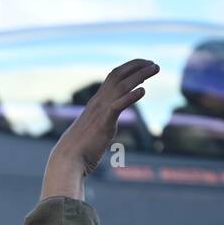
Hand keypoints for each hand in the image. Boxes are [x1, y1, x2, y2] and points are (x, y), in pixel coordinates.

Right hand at [41, 58, 159, 199]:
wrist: (68, 159)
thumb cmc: (80, 149)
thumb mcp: (94, 130)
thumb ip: (102, 123)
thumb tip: (105, 126)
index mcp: (96, 103)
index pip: (113, 77)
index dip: (129, 68)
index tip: (144, 66)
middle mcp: (98, 102)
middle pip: (118, 75)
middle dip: (137, 66)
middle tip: (154, 64)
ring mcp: (100, 112)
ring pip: (121, 86)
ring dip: (140, 75)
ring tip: (155, 69)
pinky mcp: (104, 123)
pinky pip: (118, 106)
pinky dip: (131, 97)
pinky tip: (142, 90)